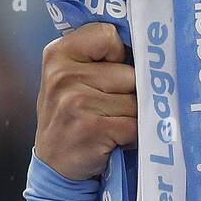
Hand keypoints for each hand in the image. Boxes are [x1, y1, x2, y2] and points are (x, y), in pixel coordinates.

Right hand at [35, 23, 136, 180]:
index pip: (107, 35)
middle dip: (128, 93)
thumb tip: (145, 48)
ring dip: (131, 117)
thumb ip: (96, 58)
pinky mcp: (92, 128)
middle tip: (107, 109)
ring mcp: (76, 101)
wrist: (54, 165)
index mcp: (58, 54)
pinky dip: (132, 136)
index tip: (108, 73)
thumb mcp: (69, 78)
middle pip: (129, 73)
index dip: (118, 55)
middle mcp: (63, 75)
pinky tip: (114, 140)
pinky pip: (134, 125)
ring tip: (109, 125)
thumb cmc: (70, 117)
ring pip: (135, 101)